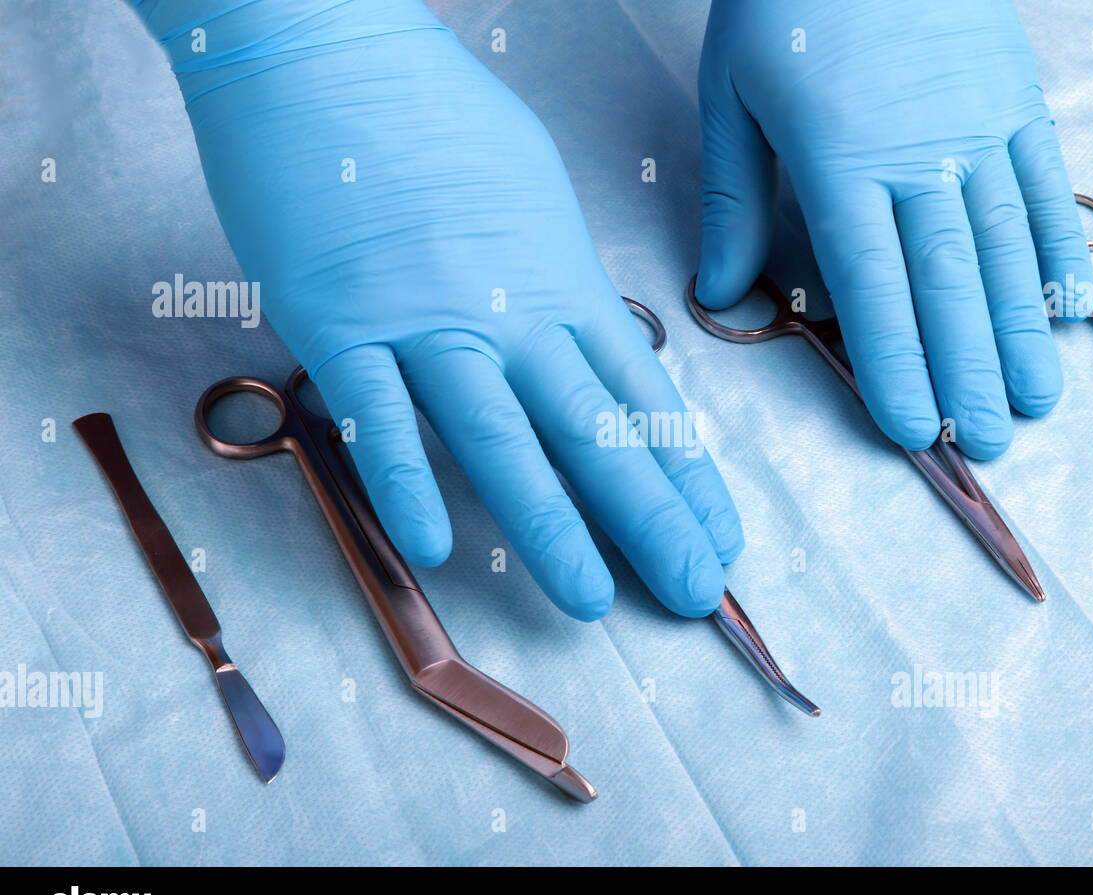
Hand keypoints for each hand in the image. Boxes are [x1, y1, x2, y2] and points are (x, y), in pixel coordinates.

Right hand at [140, 0, 741, 618]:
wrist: (328, 49)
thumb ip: (561, 283)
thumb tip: (590, 337)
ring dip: (551, 526)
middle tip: (695, 593)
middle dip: (652, 521)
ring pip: (501, 439)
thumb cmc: (433, 113)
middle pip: (596, 431)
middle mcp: (510, 313)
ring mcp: (425, 320)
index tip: (722, 538)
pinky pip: (377, 416)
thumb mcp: (533, 195)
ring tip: (591, 599)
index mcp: (562, 284)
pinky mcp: (339, 323)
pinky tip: (434, 546)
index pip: (642, 398)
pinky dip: (406, 481)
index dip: (687, 476)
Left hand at [696, 0, 1092, 458]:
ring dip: (1024, 330)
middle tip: (990, 445)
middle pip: (951, 282)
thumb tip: (719, 297)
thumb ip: (731, 201)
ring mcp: (982, 128)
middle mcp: (922, 157)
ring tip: (1038, 402)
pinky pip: (1048, 188)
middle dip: (970, 369)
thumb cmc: (786, 1)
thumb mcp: (732, 96)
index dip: (897, 363)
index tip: (914, 430)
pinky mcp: (1019, 100)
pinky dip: (1060, 252)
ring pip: (1009, 246)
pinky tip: (1070, 311)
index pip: (873, 286)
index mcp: (842, 163)